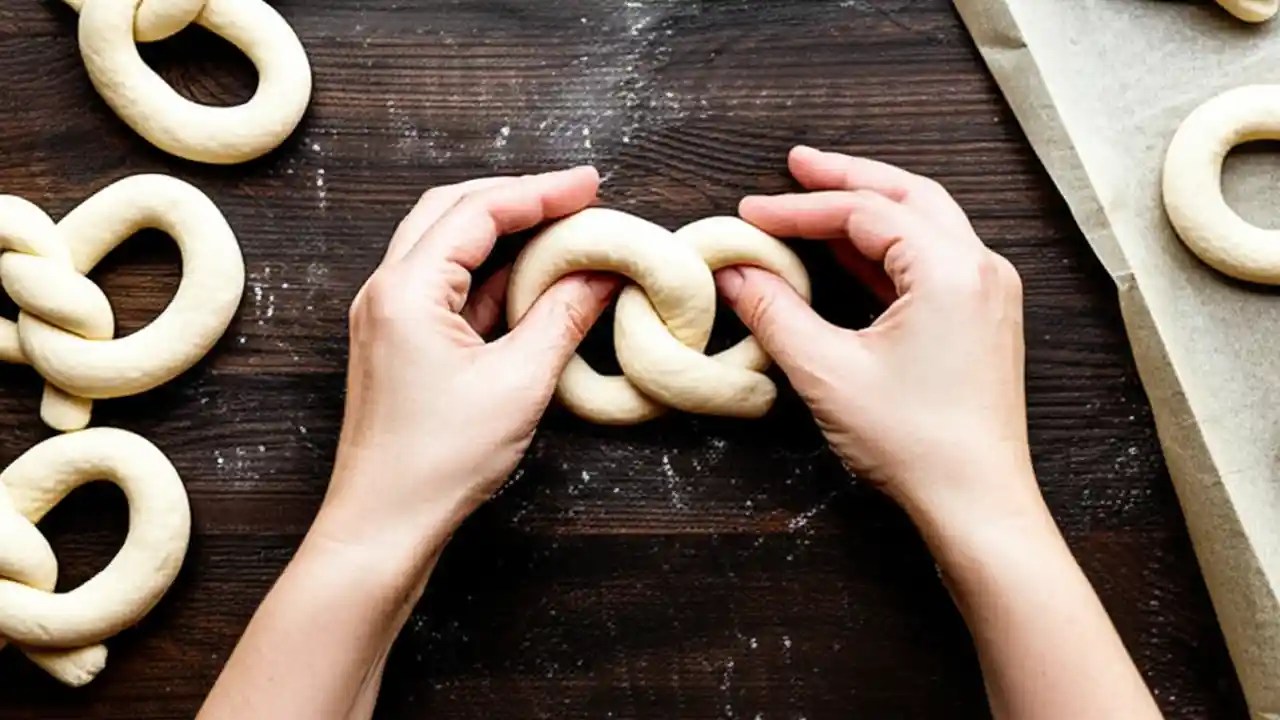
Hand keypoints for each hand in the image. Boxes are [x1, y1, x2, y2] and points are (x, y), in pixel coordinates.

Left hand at [317, 168, 616, 559]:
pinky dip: (493, 276)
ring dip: (505, 234)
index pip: (478, 210)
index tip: (591, 186)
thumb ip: (564, 317)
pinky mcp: (400, 344)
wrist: (383, 525)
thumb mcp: (520, 382)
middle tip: (577, 197)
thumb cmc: (440, 461)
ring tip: (564, 232)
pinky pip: (448, 289)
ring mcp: (388, 317)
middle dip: (518, 197)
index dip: (541, 191)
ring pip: (448, 247)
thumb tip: (603, 274)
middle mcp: (386, 291)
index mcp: (406, 289)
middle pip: (453, 211)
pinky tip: (536, 281)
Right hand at [717, 147, 1033, 526]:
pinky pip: (934, 258)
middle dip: (846, 177)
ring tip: (816, 196)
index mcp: (951, 270)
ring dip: (869, 207)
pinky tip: (849, 251)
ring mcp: (988, 293)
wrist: (977, 503)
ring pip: (926, 221)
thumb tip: (735, 274)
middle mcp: (981, 268)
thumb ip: (775, 312)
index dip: (800, 208)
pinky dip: (888, 246)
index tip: (751, 212)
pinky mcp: (983, 318)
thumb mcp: (827, 372)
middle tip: (795, 164)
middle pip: (907, 194)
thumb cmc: (913, 442)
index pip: (864, 212)